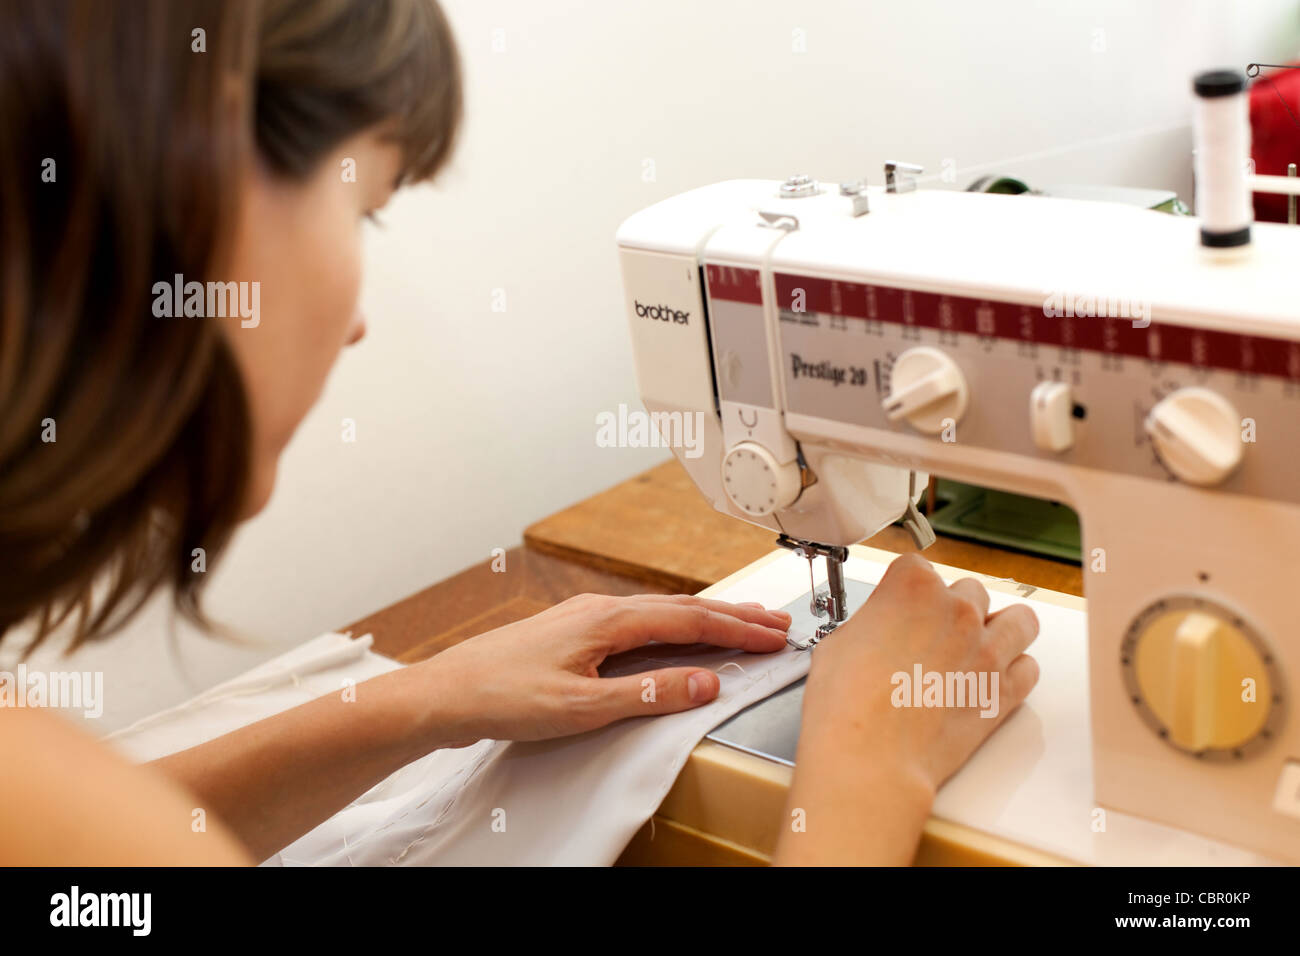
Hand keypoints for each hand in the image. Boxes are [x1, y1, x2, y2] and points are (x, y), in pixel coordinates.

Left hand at [414, 593, 791, 746]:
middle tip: (775, 622)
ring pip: (661, 611)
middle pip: (682, 608)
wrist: (446, 692)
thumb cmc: (502, 696)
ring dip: (706, 617)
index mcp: (607, 620)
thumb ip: (647, 693)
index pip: (689, 621)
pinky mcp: (574, 631)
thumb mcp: (582, 706)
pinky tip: (677, 633)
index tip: (774, 636)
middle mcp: (600, 610)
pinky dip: (675, 624)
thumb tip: (704, 683)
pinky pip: (641, 620)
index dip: (736, 629)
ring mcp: (586, 617)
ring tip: (741, 623)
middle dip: (733, 615)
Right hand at [778, 552, 1039, 864]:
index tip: (897, 608)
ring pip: (1019, 621)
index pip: (917, 567)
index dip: (904, 591)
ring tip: (978, 646)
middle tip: (930, 636)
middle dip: (950, 610)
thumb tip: (880, 631)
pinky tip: (988, 679)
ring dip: (1000, 628)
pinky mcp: (1003, 692)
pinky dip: (1014, 670)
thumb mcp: (840, 643)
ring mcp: (986, 650)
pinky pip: (1029, 668)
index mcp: (913, 587)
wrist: (869, 758)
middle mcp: (957, 610)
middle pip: (969, 590)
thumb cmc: (846, 706)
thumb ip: (873, 623)